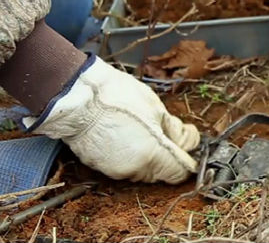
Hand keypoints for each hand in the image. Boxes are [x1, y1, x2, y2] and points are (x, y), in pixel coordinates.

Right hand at [23, 56, 199, 182]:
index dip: (186, 159)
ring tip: (140, 128)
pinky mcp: (99, 166)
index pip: (179, 173)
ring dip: (147, 155)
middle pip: (160, 172)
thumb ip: (176, 131)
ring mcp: (114, 170)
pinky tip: (123, 133)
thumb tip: (190, 142)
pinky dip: (128, 154)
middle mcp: (133, 169)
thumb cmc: (117, 96)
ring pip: (141, 170)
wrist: (78, 95)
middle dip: (166, 155)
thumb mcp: (156, 109)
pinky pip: (123, 165)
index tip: (185, 145)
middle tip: (162, 129)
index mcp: (152, 155)